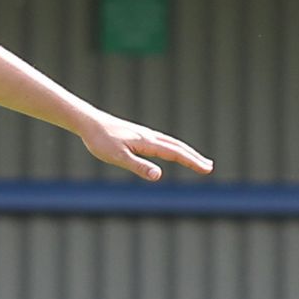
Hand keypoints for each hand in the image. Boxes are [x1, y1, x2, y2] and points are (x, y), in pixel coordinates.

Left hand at [80, 114, 213, 181]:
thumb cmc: (101, 141)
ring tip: (195, 159)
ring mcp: (144, 135)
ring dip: (186, 151)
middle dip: (194, 157)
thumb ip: (139, 167)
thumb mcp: (118, 157)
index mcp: (148, 143)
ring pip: (171, 143)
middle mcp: (149, 137)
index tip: (207, 169)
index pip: (176, 153)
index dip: (192, 162)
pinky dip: (173, 147)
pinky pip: (162, 141)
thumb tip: (159, 176)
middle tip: (209, 166)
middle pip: (178, 147)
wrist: (88, 122)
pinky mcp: (138, 134)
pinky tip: (170, 151)